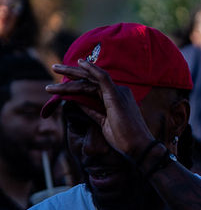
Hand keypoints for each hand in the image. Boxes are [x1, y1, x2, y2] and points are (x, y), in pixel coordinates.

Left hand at [45, 59, 160, 156]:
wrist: (138, 147)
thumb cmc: (123, 138)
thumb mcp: (102, 122)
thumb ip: (91, 110)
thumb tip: (76, 102)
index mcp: (115, 98)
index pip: (91, 86)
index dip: (74, 83)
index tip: (59, 83)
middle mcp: (118, 91)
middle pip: (89, 79)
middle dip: (70, 72)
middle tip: (54, 67)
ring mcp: (118, 92)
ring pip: (90, 79)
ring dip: (71, 73)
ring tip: (55, 68)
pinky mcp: (116, 96)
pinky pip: (103, 78)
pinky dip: (92, 69)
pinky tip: (81, 63)